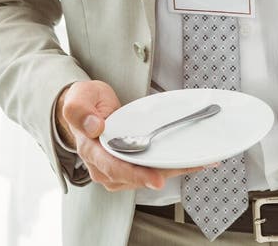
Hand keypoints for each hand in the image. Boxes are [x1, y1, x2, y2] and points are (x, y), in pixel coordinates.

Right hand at [56, 80, 207, 191]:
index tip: (156, 178)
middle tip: (190, 165)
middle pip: (136, 175)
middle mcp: (104, 166)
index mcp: (91, 151)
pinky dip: (171, 165)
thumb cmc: (83, 104)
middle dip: (164, 173)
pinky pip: (151, 168)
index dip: (136, 175)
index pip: (114, 167)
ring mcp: (118, 169)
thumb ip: (81, 111)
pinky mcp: (130, 165)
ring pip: (147, 174)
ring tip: (199, 161)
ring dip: (173, 169)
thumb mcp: (78, 99)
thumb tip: (95, 126)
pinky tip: (192, 160)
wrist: (86, 108)